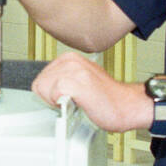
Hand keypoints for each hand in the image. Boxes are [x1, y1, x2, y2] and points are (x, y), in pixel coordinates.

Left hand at [32, 52, 150, 132]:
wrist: (127, 106)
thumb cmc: (106, 99)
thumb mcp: (79, 81)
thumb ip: (61, 80)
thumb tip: (42, 89)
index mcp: (69, 59)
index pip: (39, 79)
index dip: (50, 95)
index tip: (66, 98)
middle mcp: (70, 60)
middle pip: (38, 84)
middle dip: (51, 99)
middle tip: (73, 101)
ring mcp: (73, 69)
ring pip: (43, 89)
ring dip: (57, 102)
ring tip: (77, 102)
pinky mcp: (76, 81)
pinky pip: (53, 95)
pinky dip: (62, 105)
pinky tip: (78, 104)